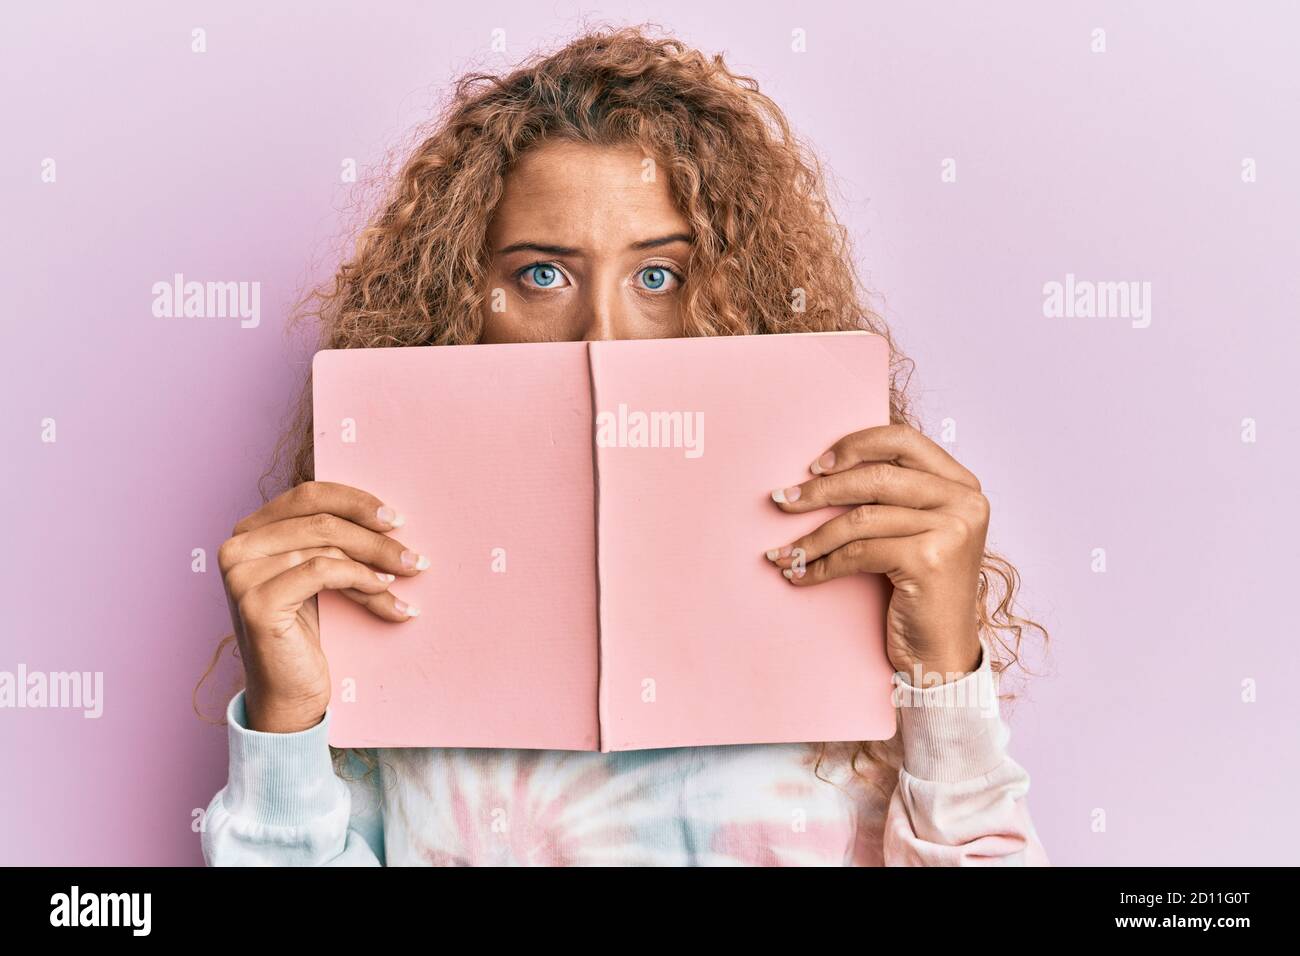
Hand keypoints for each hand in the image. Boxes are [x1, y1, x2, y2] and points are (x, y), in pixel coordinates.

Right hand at [218, 481, 427, 731]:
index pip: (308, 495)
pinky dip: (361, 580)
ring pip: (328, 547)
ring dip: (376, 563)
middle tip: (413, 556)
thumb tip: (387, 516)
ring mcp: (241, 574)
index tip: (395, 518)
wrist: (289, 693)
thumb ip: (332, 540)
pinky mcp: (256, 601)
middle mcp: (237, 547)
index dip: (355, 501)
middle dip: (375, 537)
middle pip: (321, 520)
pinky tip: (384, 592)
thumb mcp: (318, 574)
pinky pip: (323, 571)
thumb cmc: (306, 631)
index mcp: (250, 531)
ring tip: (405, 578)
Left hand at [766, 424, 985, 685]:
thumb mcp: (916, 531)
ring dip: (811, 537)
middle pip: (875, 478)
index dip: (854, 446)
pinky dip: (821, 565)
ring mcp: (951, 530)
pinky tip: (800, 574)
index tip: (814, 466)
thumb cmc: (921, 590)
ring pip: (860, 519)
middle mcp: (964, 501)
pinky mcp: (929, 560)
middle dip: (819, 491)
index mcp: (962, 484)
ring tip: (781, 551)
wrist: (942, 654)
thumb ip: (894, 496)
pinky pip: (858, 553)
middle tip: (781, 501)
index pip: (902, 441)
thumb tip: (822, 468)